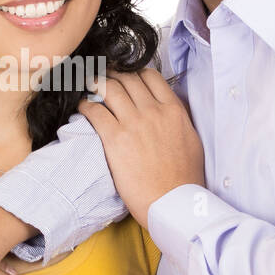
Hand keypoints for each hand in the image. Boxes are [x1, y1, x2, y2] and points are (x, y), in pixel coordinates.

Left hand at [77, 68, 204, 230]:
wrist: (172, 202)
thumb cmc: (184, 177)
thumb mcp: (191, 140)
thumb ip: (179, 119)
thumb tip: (171, 108)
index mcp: (173, 110)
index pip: (150, 75)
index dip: (133, 72)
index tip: (124, 75)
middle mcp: (153, 111)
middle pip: (127, 78)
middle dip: (112, 74)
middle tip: (102, 77)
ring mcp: (134, 123)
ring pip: (109, 88)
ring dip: (96, 83)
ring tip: (88, 86)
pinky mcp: (115, 139)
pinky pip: (95, 111)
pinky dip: (86, 105)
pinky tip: (83, 107)